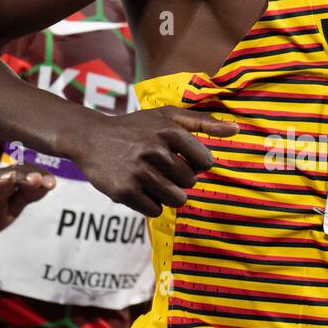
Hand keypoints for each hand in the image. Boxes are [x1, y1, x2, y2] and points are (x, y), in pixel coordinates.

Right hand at [0, 166, 55, 256]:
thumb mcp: (10, 209)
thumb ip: (28, 196)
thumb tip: (50, 183)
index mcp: (1, 186)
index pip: (19, 175)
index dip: (34, 177)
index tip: (53, 182)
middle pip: (3, 178)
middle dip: (21, 177)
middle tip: (38, 178)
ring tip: (11, 179)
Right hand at [70, 106, 238, 216]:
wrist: (90, 138)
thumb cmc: (135, 128)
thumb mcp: (166, 116)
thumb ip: (203, 122)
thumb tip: (236, 130)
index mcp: (169, 131)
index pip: (206, 163)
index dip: (195, 164)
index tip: (180, 159)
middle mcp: (155, 151)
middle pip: (190, 183)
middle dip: (178, 179)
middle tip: (159, 168)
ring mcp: (139, 172)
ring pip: (177, 200)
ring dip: (168, 194)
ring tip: (152, 180)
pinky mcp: (124, 192)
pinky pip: (155, 210)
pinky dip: (150, 204)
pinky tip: (138, 188)